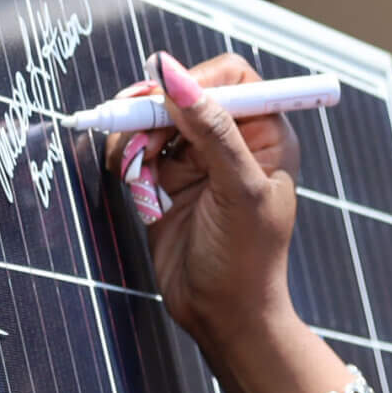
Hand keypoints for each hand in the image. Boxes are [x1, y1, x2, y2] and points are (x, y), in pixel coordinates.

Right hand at [95, 51, 301, 361]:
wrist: (221, 317)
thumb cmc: (247, 261)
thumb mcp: (239, 192)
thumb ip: (211, 132)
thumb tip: (174, 75)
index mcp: (265, 136)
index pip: (231, 79)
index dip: (196, 80)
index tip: (167, 98)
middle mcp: (231, 143)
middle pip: (183, 94)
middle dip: (154, 108)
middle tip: (132, 126)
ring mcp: (196, 162)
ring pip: (154, 120)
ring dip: (135, 135)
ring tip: (135, 168)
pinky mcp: (165, 183)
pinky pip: (136, 150)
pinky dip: (126, 158)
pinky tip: (132, 181)